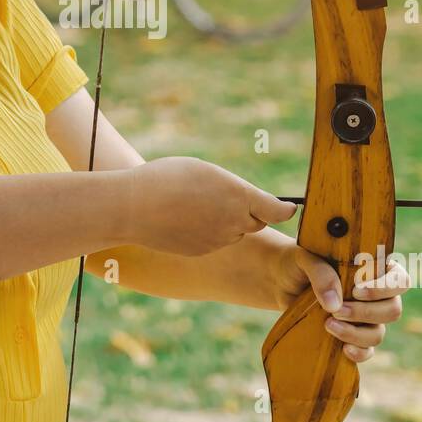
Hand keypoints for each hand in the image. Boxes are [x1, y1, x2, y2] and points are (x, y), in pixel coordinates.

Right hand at [126, 157, 296, 255]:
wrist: (132, 208)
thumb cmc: (167, 178)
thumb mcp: (205, 170)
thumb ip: (233, 188)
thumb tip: (245, 201)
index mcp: (239, 196)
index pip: (278, 210)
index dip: (285, 210)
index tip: (289, 208)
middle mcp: (234, 222)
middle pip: (256, 221)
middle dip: (250, 212)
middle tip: (226, 198)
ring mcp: (218, 241)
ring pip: (234, 232)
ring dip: (227, 222)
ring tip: (197, 204)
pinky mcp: (201, 251)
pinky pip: (214, 241)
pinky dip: (208, 232)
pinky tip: (185, 219)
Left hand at [271, 244, 409, 363]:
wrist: (281, 281)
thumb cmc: (298, 263)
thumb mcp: (305, 259)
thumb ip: (321, 274)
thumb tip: (335, 305)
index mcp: (374, 269)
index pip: (400, 280)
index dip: (385, 289)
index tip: (357, 291)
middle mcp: (377, 295)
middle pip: (393, 310)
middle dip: (365, 313)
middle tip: (337, 311)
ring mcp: (366, 318)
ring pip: (379, 333)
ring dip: (356, 333)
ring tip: (328, 324)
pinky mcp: (353, 336)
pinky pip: (367, 351)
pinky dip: (359, 353)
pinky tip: (343, 349)